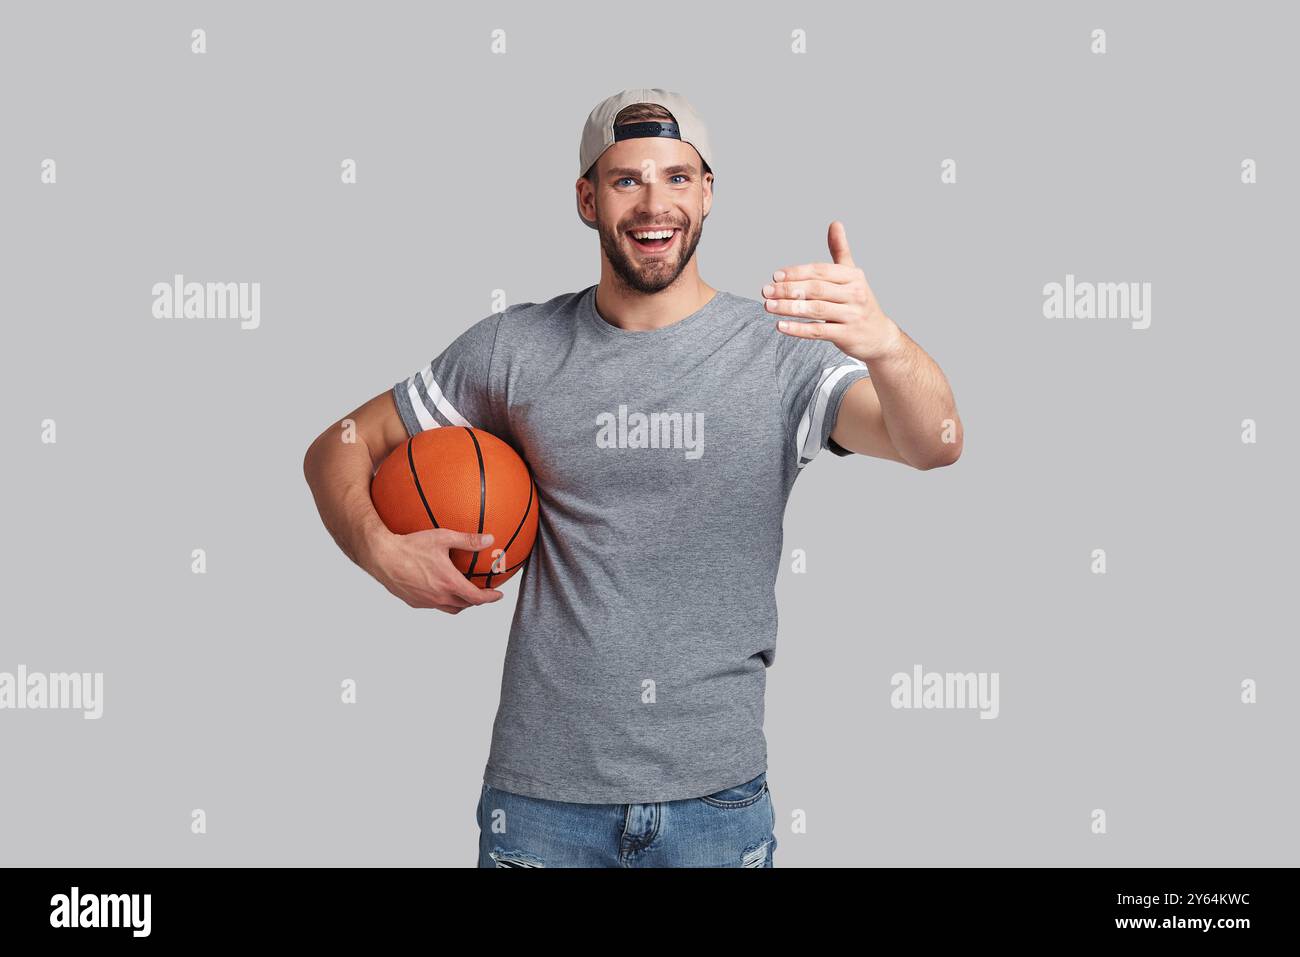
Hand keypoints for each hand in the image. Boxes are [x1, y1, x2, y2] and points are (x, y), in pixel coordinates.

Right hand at [367, 527, 503, 613]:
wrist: (381, 556)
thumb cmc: (410, 545)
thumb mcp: (442, 537)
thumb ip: (468, 540)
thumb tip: (489, 538)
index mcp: (449, 583)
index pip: (476, 598)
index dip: (490, 598)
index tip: (498, 595)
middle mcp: (438, 596)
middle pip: (465, 605)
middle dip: (477, 601)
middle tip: (482, 593)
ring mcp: (425, 601)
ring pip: (449, 608)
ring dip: (461, 603)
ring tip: (464, 594)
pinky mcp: (413, 602)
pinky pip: (433, 605)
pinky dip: (443, 601)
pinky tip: (439, 589)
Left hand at [762, 221, 901, 362]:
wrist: (879, 335)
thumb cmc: (859, 302)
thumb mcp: (852, 275)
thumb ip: (840, 251)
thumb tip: (835, 223)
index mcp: (853, 276)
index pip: (821, 271)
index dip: (797, 272)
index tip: (775, 275)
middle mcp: (855, 294)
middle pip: (816, 289)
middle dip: (788, 289)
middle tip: (766, 291)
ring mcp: (852, 315)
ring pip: (815, 310)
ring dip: (789, 308)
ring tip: (768, 306)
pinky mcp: (846, 335)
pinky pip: (818, 331)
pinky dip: (798, 329)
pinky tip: (781, 326)